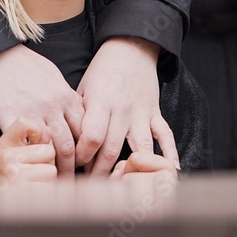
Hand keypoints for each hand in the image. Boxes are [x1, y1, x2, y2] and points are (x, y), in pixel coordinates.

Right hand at [0, 44, 83, 177]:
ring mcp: (33, 112)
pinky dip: (28, 158)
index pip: (87, 131)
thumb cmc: (24, 65)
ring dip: (54, 169)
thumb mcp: (53, 77)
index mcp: (67, 97)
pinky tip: (28, 168)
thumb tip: (76, 115)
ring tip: (53, 182)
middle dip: (73, 168)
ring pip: (52, 149)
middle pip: (72, 145)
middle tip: (71, 183)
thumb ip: (66, 98)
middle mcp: (54, 106)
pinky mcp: (10, 117)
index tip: (83, 165)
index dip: (86, 152)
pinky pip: (24, 144)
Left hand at [75, 36, 178, 176]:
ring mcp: (141, 112)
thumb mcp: (83, 88)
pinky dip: (170, 152)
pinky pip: (165, 134)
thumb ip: (78, 115)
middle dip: (100, 172)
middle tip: (92, 188)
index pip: (92, 136)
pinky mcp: (155, 112)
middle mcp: (121, 110)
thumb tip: (66, 144)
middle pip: (112, 149)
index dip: (82, 155)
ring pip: (139, 147)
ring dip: (132, 169)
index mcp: (100, 102)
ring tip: (123, 187)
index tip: (75, 164)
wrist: (131, 48)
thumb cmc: (102, 70)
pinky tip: (171, 170)